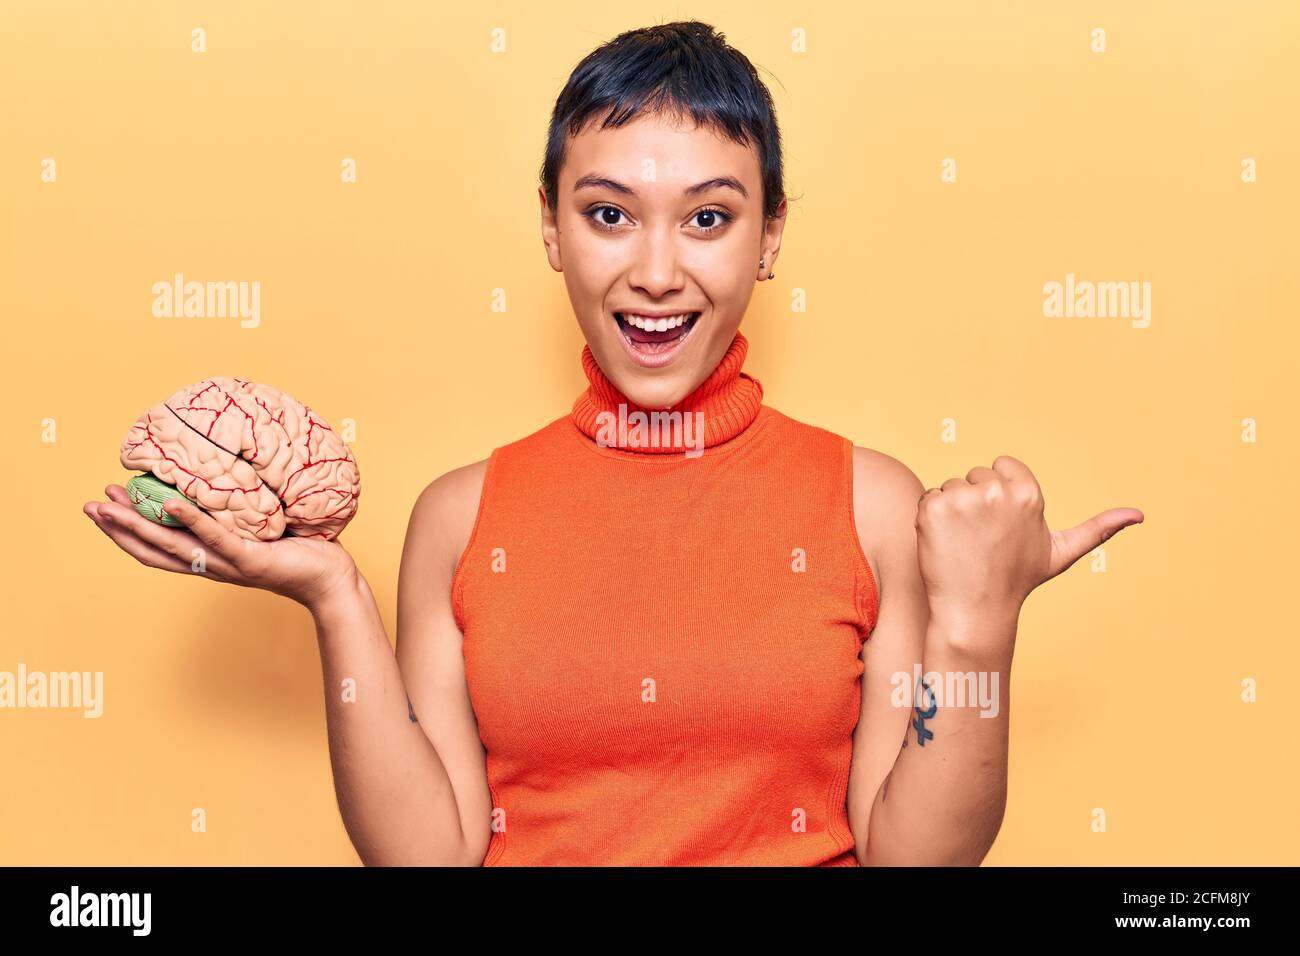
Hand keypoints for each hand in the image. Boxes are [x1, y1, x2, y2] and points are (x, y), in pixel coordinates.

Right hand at [83, 484, 358, 608]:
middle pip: (152, 550)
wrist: (332, 580)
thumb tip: (227, 476)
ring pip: (173, 546)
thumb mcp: (260, 527)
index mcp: (210, 558)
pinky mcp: (250, 560)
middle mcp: (211, 564)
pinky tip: (168, 503)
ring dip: (138, 525)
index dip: (128, 529)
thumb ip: (239, 509)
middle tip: (89, 505)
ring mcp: (228, 564)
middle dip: (118, 528)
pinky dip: (190, 520)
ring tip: (111, 505)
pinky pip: (215, 537)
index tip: (105, 503)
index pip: (157, 547)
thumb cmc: (300, 550)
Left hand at [916, 455, 1142, 641]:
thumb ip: (1098, 529)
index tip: (1000, 522)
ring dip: (951, 510)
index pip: (1002, 466)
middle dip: (975, 500)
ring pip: (951, 486)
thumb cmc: (1016, 580)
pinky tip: (944, 542)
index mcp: (1028, 494)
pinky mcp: (933, 508)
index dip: (998, 492)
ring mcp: (963, 499)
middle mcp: (996, 492)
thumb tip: (1140, 515)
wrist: (974, 609)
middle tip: (982, 538)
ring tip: (964, 542)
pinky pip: (927, 497)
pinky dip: (929, 517)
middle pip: (975, 475)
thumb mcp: (1061, 553)